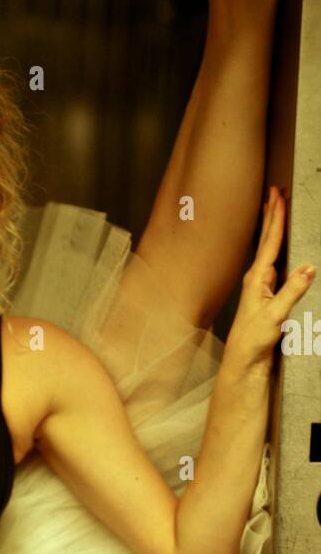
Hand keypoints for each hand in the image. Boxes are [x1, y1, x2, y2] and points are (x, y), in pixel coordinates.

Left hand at [228, 186, 315, 368]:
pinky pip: (275, 264)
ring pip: (269, 249)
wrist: (245, 361)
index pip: (270, 242)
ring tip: (273, 209)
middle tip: (275, 191)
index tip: (279, 196)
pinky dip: (278, 249)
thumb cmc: (254, 340)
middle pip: (266, 240)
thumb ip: (291, 291)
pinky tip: (279, 247)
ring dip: (272, 229)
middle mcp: (257, 278)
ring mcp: (261, 286)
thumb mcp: (274, 315)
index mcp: (257, 278)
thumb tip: (308, 267)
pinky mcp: (267, 296)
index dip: (276, 218)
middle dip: (272, 215)